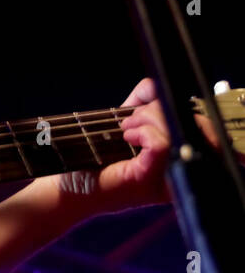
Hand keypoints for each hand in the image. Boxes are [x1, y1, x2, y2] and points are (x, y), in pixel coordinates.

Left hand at [55, 76, 227, 216]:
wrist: (70, 186)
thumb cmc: (96, 159)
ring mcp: (167, 178)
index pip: (203, 126)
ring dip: (149, 118)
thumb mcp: (124, 121)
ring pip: (178, 131)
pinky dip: (144, 131)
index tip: (151, 107)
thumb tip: (155, 86)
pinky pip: (161, 144)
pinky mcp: (148, 180)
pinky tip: (129, 137)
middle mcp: (180, 169)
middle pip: (195, 125)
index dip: (180, 108)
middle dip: (162, 109)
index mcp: (179, 156)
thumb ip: (142, 102)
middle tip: (132, 119)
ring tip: (127, 128)